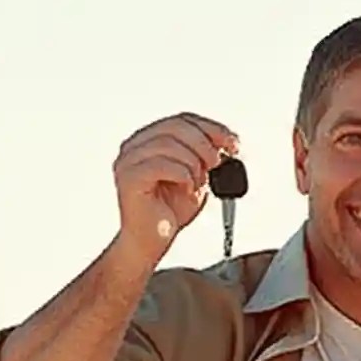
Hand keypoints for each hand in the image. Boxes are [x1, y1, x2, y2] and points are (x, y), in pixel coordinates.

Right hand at [112, 112, 239, 263]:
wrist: (151, 241)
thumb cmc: (169, 211)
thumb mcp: (196, 176)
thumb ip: (206, 156)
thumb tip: (228, 143)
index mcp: (149, 140)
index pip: (182, 120)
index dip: (211, 128)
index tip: (232, 142)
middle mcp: (134, 146)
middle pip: (176, 127)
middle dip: (204, 144)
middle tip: (217, 163)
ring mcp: (128, 160)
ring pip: (170, 144)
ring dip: (193, 163)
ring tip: (198, 183)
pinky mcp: (128, 177)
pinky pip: (162, 164)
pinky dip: (183, 175)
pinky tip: (187, 188)